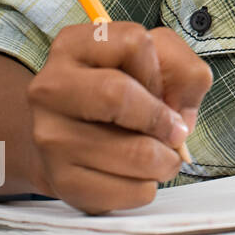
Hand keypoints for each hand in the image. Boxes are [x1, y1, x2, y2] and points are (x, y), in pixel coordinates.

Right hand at [25, 22, 212, 213]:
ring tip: (161, 157)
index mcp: (75, 46)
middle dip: (162, 119)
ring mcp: (50, 136)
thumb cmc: (122, 93)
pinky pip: (129, 191)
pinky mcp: (61, 180)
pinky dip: (148, 186)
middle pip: (118, 95)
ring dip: (165, 160)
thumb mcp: (157, 62)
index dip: (158, 71)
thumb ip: (184, 71)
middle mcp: (51, 87)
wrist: (70, 140)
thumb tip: (181, 118)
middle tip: (173, 132)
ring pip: (134, 154)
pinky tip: (136, 175)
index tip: (157, 89)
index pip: (133, 43)